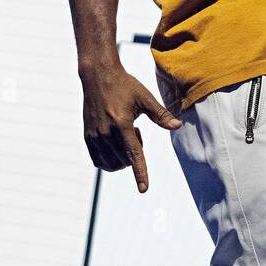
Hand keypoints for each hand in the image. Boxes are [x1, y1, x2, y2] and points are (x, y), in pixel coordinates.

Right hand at [82, 65, 180, 192]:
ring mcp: (95, 136)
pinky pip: (98, 161)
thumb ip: (160, 115)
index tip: (143, 189)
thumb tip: (177, 126)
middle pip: (125, 160)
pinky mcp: (87, 137)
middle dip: (134, 153)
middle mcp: (106, 132)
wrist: (98, 76)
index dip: (140, 173)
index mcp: (122, 123)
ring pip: (112, 163)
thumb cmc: (124, 85)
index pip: (134, 155)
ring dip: (122, 157)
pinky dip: (109, 161)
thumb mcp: (145, 98)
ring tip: (123, 135)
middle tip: (135, 131)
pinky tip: (114, 145)